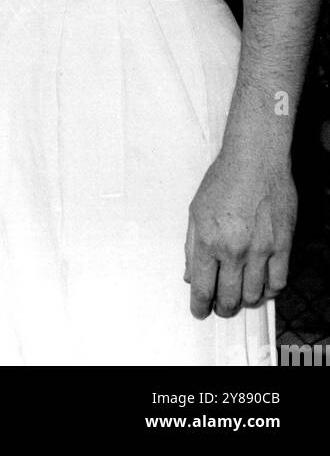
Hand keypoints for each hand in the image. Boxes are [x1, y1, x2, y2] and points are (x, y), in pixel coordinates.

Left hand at [185, 146, 295, 319]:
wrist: (255, 159)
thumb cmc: (223, 180)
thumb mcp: (196, 210)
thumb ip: (191, 246)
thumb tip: (190, 275)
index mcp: (208, 240)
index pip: (202, 287)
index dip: (199, 306)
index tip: (199, 311)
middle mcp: (233, 249)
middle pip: (228, 297)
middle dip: (221, 308)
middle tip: (220, 308)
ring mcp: (260, 249)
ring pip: (254, 295)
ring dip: (245, 301)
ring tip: (240, 297)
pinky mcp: (282, 245)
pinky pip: (278, 282)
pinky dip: (269, 291)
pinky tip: (262, 287)